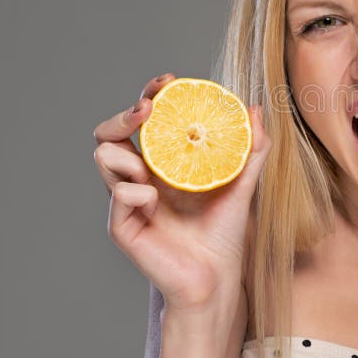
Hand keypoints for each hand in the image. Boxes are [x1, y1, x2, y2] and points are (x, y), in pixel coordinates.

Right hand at [92, 73, 270, 311]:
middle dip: (122, 114)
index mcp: (162, 161)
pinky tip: (155, 201)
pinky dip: (134, 191)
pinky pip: (116, 196)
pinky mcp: (122, 225)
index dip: (150, 96)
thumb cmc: (224, 231)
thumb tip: (255, 109)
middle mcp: (139, 175)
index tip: (169, 81)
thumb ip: (251, 148)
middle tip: (148, 110)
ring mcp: (127, 199)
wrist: (219, 276)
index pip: (145, 120)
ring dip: (125, 153)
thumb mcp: (243, 183)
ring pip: (103, 157)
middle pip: (110, 131)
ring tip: (152, 169)